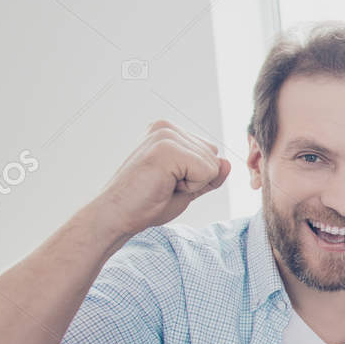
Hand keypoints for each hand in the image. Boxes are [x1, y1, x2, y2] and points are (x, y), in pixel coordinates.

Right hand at [91, 121, 230, 239]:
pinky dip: (191, 187)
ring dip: (193, 185)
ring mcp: (166, 135)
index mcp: (169, 132)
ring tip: (163, 185)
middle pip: (214, 156)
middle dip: (197, 180)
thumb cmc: (147, 203)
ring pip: (212, 165)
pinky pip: (206, 172)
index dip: (197, 177)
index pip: (210, 153)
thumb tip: (227, 163)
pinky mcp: (167, 149)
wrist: (117, 215)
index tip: (168, 182)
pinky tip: (164, 186)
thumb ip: (209, 175)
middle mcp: (167, 128)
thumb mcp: (188, 188)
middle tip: (165, 186)